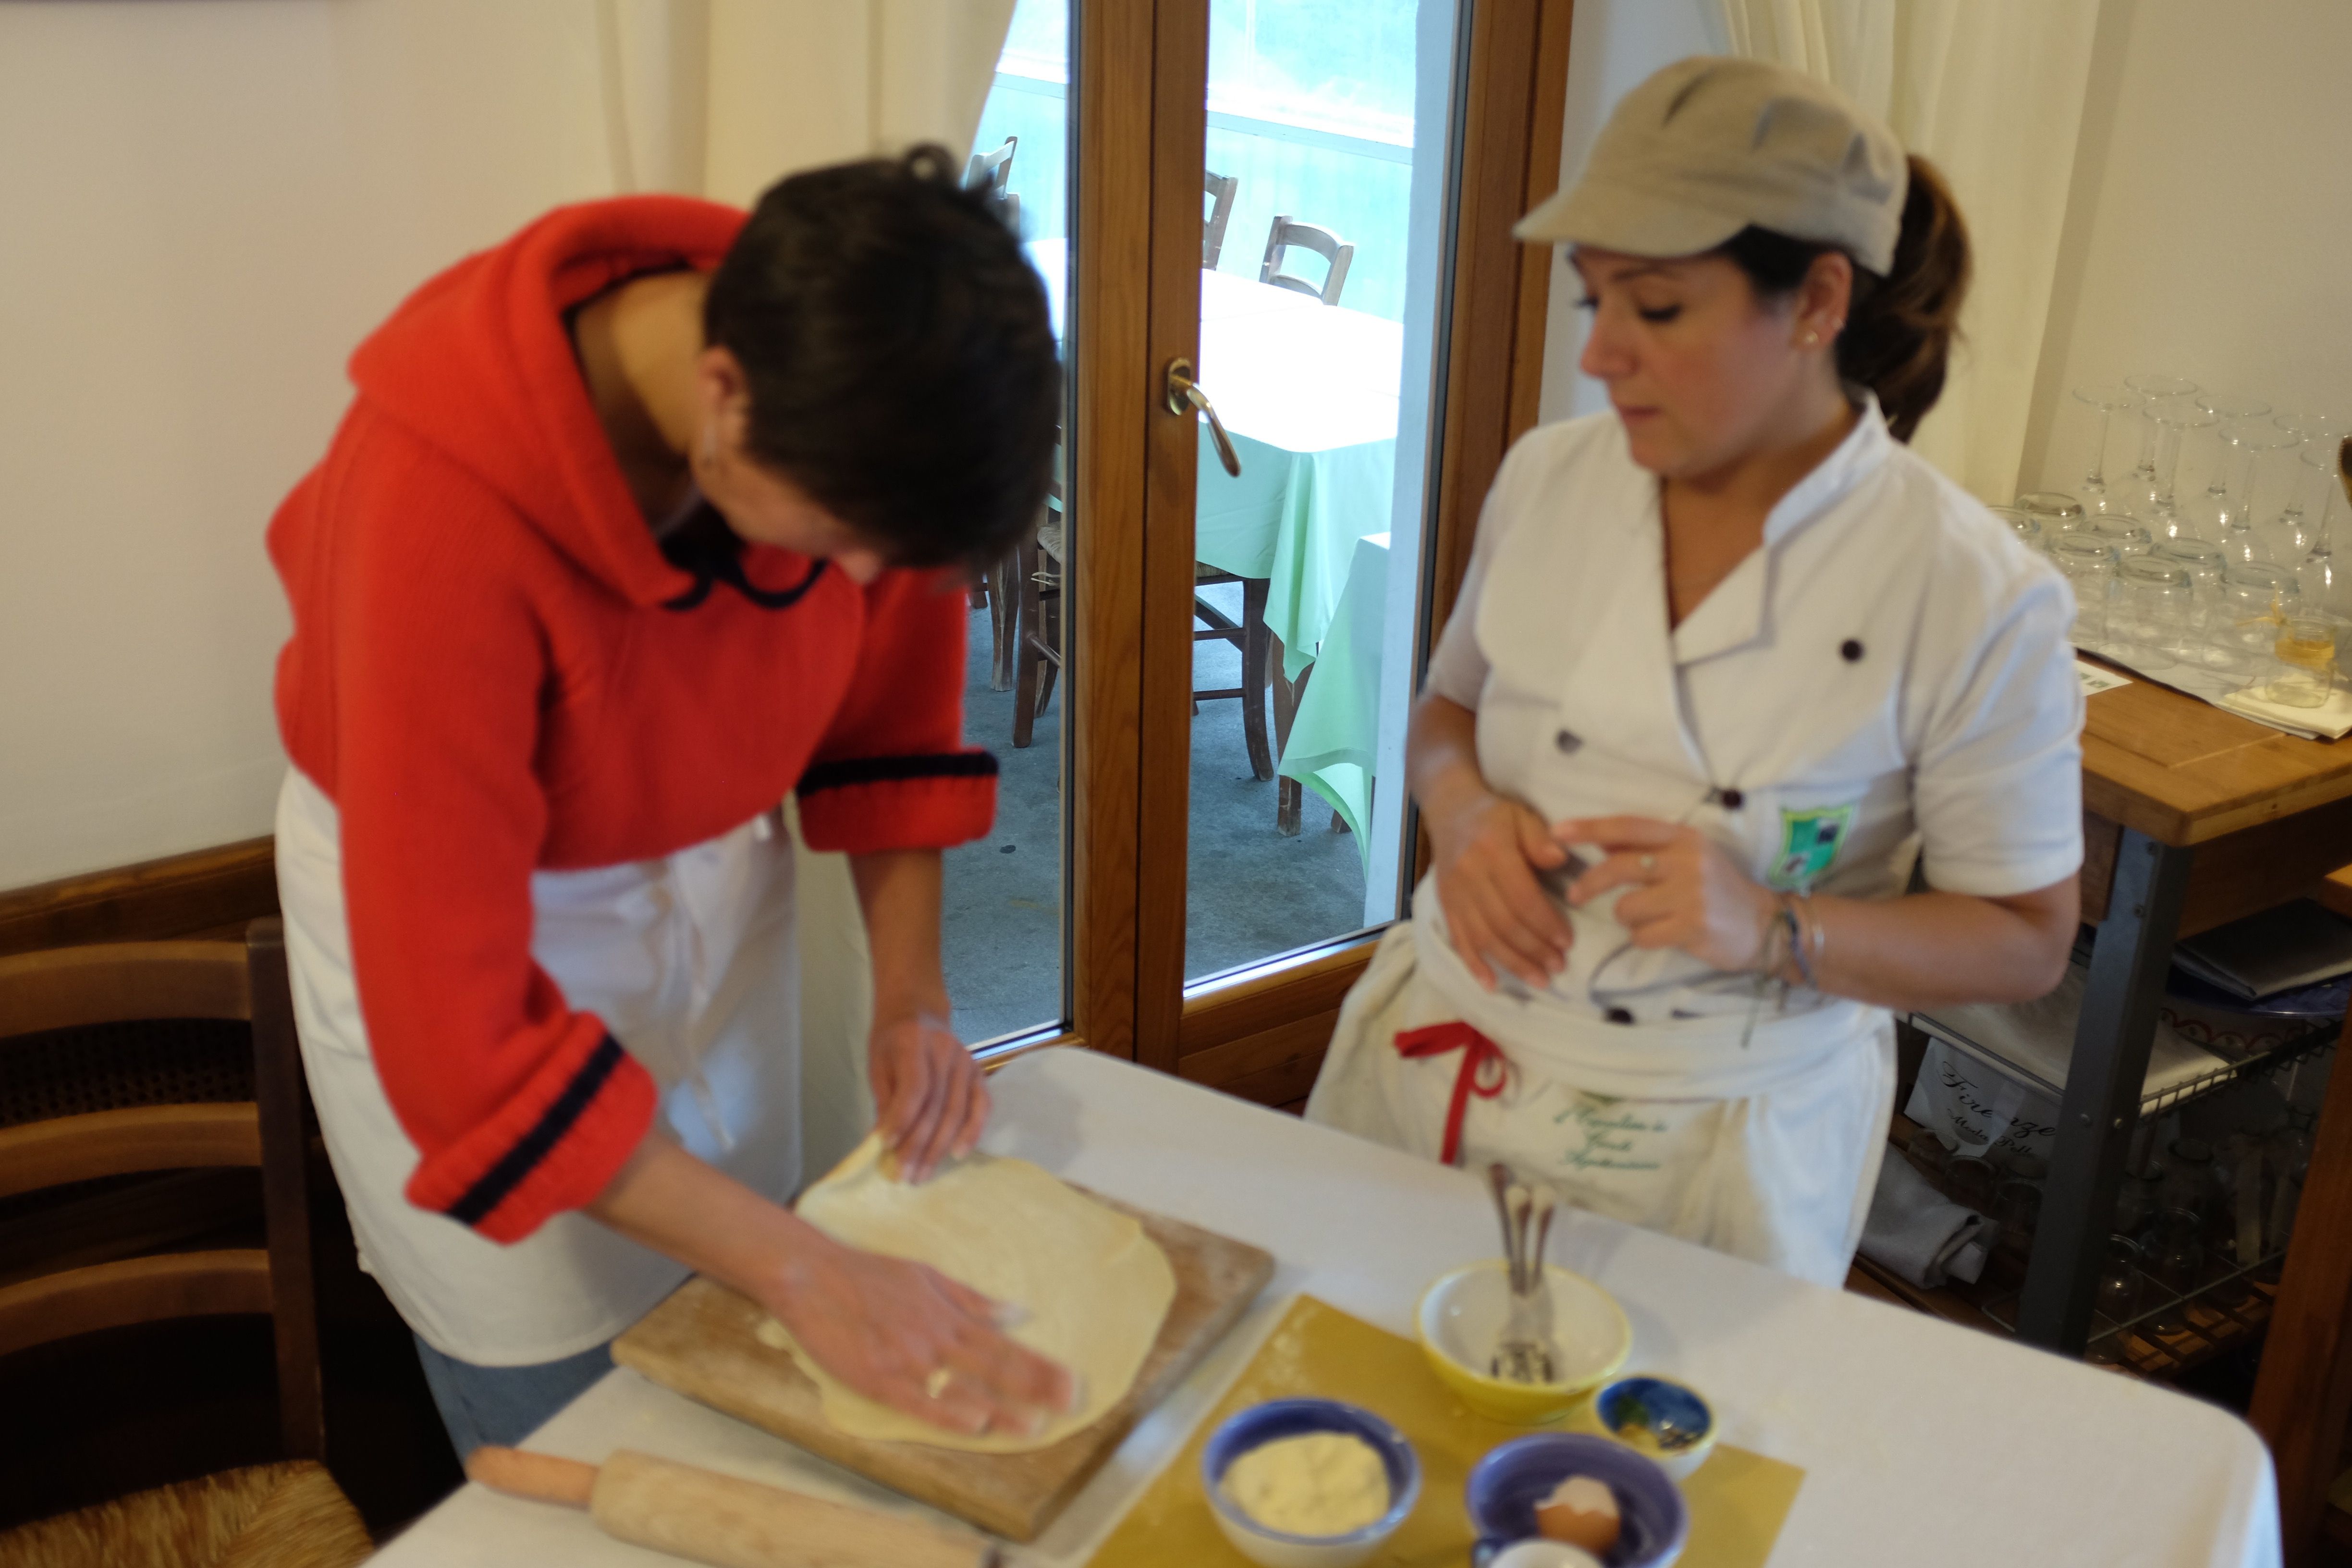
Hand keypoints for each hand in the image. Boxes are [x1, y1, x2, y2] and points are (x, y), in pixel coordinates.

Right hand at [764, 1230, 1076, 1437]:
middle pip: (994, 1367)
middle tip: (1070, 1404)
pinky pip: (919, 1401)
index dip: (1039, 1366)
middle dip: (1034, 1387)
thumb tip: (1016, 1312)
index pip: (1004, 1346)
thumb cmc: (868, 1275)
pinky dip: (947, 1412)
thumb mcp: (926, 1276)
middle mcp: (935, 1338)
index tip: (1070, 1381)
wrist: (812, 1276)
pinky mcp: (878, 1379)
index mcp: (948, 1315)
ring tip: (1034, 1426)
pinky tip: (973, 1422)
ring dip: (1000, 1408)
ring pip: (963, 1388)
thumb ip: (971, 1299)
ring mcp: (908, 1360)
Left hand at [870, 1012, 987, 1182]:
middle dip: (918, 1145)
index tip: (886, 1147)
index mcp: (913, 1042)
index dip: (901, 1120)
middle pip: (935, 1106)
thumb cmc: (892, 1042)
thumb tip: (883, 1142)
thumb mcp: (877, 1064)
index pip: (914, 1087)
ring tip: (922, 1175)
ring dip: (939, 1148)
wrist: (918, 1012)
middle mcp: (945, 1050)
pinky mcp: (979, 1073)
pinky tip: (959, 1153)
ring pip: (956, 1112)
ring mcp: (966, 1062)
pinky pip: (982, 1105)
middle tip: (904, 1175)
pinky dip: (973, 1131)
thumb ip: (883, 1100)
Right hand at [1430, 790, 1574, 989]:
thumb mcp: (1522, 816)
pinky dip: (1474, 965)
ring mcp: (1454, 894)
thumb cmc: (1495, 815)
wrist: (1449, 810)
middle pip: (1504, 923)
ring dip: (1512, 963)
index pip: (1522, 897)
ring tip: (1539, 980)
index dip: (1546, 923)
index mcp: (1492, 852)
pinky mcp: (1445, 905)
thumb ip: (1540, 838)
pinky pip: (1459, 939)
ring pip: (1483, 937)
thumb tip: (1560, 859)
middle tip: (1558, 966)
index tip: (1567, 942)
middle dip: (1534, 950)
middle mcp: (1469, 876)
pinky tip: (1492, 985)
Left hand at [1557, 815, 1776, 972]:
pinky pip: (1641, 935)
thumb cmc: (1718, 889)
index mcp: (1684, 838)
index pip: (1629, 827)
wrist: (1765, 924)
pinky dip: (1644, 938)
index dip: (1590, 828)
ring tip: (1651, 919)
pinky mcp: (1692, 927)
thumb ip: (1646, 848)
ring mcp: (1691, 895)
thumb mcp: (1687, 858)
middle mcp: (1688, 861)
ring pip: (1626, 907)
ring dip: (1629, 918)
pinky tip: (1664, 935)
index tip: (1557, 832)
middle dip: (1589, 882)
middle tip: (1574, 894)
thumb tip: (1599, 840)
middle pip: (1619, 866)